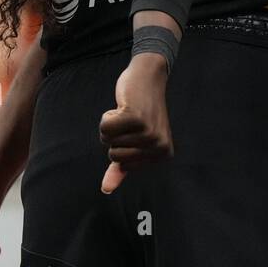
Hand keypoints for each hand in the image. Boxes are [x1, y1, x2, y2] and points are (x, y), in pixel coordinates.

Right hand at [98, 52, 171, 192]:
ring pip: (108, 140)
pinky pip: (105, 127)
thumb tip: (106, 189)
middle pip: (114, 155)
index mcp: (162, 155)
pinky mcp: (136, 117)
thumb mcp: (133, 140)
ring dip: (112, 123)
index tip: (136, 130)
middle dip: (115, 136)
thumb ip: (121, 167)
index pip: (122, 165)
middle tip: (130, 120)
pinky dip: (108, 116)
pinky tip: (123, 106)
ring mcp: (149, 132)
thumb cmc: (141, 110)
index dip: (121, 145)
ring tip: (128, 112)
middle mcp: (158, 146)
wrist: (149, 76)